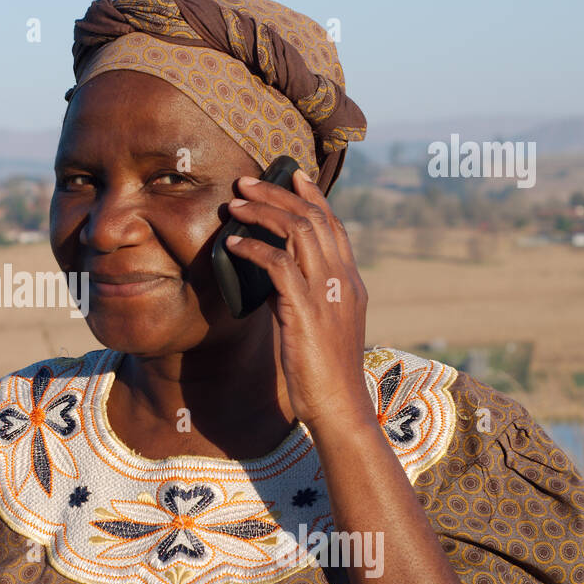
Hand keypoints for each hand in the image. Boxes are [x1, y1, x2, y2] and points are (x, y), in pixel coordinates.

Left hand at [225, 169, 373, 431]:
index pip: (333, 226)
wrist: (338, 408)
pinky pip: (278, 264)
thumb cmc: (324, 374)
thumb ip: (305, 298)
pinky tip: (234, 245)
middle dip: (278, 194)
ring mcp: (326, 293)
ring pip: (297, 232)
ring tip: (234, 204)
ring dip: (262, 212)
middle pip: (313, 219)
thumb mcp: (320, 327)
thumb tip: (276, 281)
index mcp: (350, 282)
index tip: (292, 176)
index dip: (312, 197)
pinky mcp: (305, 310)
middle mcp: (342, 280)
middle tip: (246, 182)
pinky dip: (254, 248)